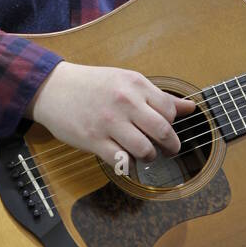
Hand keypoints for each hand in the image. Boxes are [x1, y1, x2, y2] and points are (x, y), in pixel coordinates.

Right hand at [23, 60, 196, 170]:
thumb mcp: (127, 81)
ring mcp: (109, 122)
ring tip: (145, 154)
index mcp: (135, 84)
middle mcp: (125, 102)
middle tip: (167, 150)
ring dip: (149, 157)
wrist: (54, 88)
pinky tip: (125, 158)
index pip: (169, 110)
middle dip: (170, 147)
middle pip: (163, 132)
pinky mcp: (94, 140)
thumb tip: (191, 108)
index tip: (167, 130)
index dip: (172, 125)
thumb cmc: (93, 85)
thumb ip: (158, 96)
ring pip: (145, 150)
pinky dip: (128, 165)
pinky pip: (121, 161)